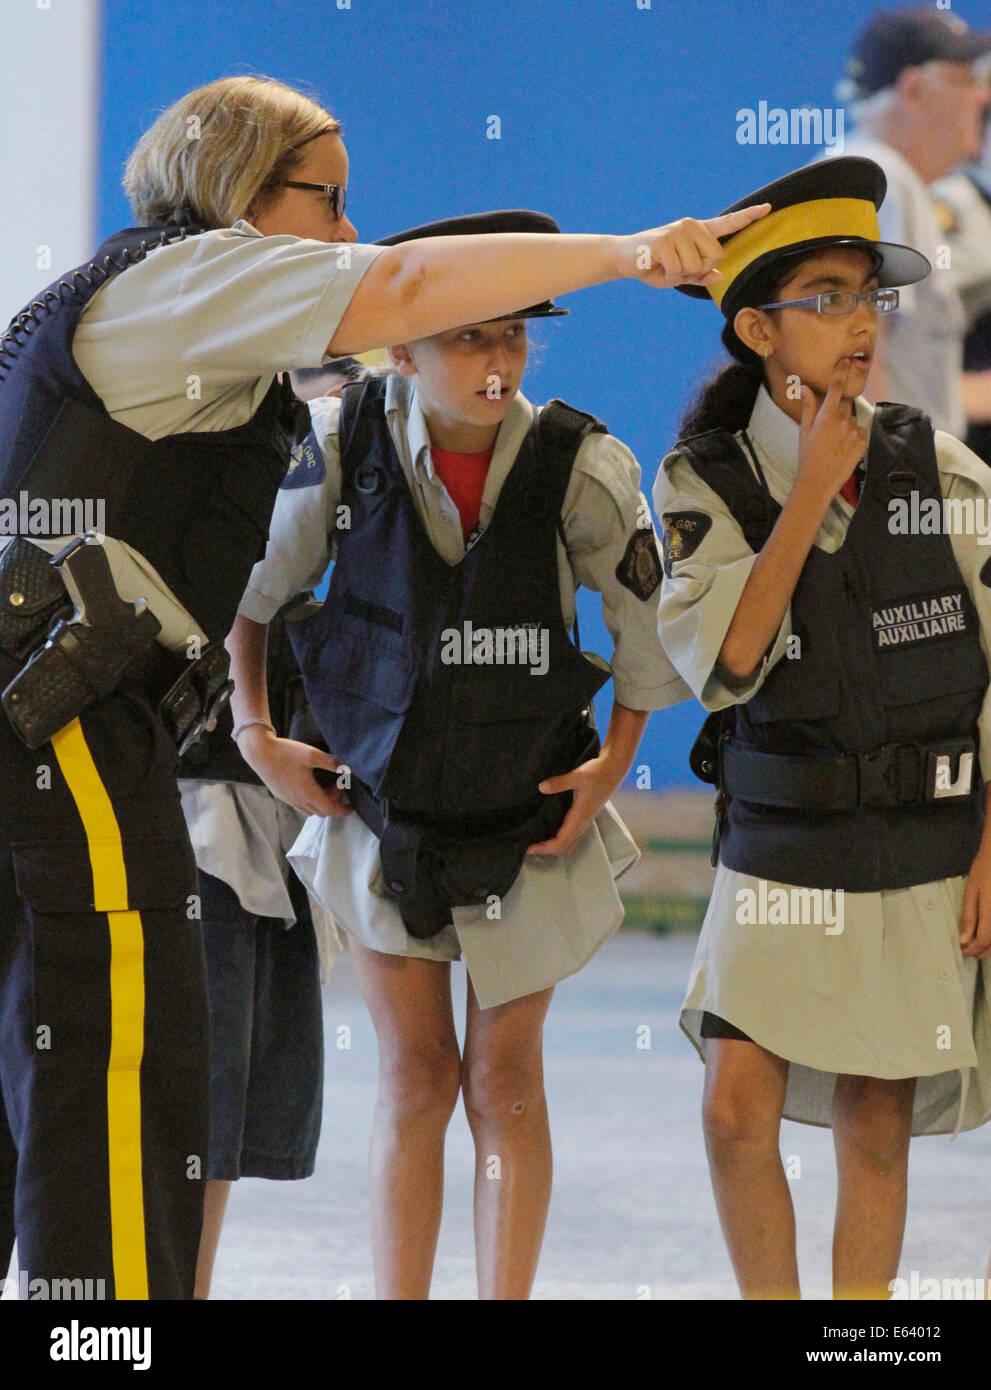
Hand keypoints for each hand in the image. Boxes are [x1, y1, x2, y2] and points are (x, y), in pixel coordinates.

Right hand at [237, 726, 353, 818]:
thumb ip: (331, 762)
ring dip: (321, 803)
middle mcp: (298, 801)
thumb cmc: (285, 753)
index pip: (330, 809)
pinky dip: (310, 801)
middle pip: (322, 812)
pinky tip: (310, 784)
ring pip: (310, 810)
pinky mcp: (282, 796)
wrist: (260, 753)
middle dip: (333, 802)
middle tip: (336, 785)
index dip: (343, 810)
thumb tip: (345, 768)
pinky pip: (300, 806)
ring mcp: (289, 800)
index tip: (351, 808)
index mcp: (308, 793)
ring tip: (324, 785)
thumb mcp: (312, 754)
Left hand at [527, 753, 623, 856]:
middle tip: (529, 848)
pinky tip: (550, 833)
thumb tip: (541, 787)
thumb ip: (559, 783)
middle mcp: (583, 823)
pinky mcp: (585, 816)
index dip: (546, 848)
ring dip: (554, 847)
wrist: (613, 769)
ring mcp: (585, 821)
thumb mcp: (577, 775)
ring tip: (538, 844)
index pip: (562, 841)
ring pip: (570, 843)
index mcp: (580, 817)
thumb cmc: (597, 773)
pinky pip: (572, 836)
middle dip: (548, 851)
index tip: (530, 848)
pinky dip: (560, 840)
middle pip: (565, 847)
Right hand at [617, 204, 770, 287]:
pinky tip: (657, 266)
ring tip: (664, 266)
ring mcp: (677, 231)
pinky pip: (679, 271)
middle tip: (677, 268)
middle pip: (714, 257)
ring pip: (696, 267)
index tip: (768, 208)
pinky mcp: (664, 241)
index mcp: (697, 231)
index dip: (748, 217)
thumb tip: (719, 275)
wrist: (623, 257)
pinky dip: (669, 277)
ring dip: (680, 275)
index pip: (727, 223)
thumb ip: (700, 275)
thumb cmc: (654, 266)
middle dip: (698, 270)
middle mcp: (690, 225)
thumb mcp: (680, 274)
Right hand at [796, 359, 869, 501]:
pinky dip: (854, 437)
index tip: (845, 361)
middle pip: (846, 406)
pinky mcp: (863, 442)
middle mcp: (843, 420)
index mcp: (827, 415)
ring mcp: (855, 431)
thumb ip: (808, 406)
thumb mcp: (804, 430)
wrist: (818, 481)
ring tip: (835, 444)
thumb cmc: (807, 455)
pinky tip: (843, 449)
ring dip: (847, 426)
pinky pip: (861, 432)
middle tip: (829, 431)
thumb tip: (803, 388)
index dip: (841, 372)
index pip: (836, 387)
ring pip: (853, 420)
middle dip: (839, 413)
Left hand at [961, 843, 990, 958]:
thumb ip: (968, 917)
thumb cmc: (986, 870)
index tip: (962, 950)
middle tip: (969, 951)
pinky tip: (989, 937)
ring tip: (978, 946)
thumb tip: (964, 939)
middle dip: (982, 952)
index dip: (972, 949)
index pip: (983, 940)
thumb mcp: (971, 892)